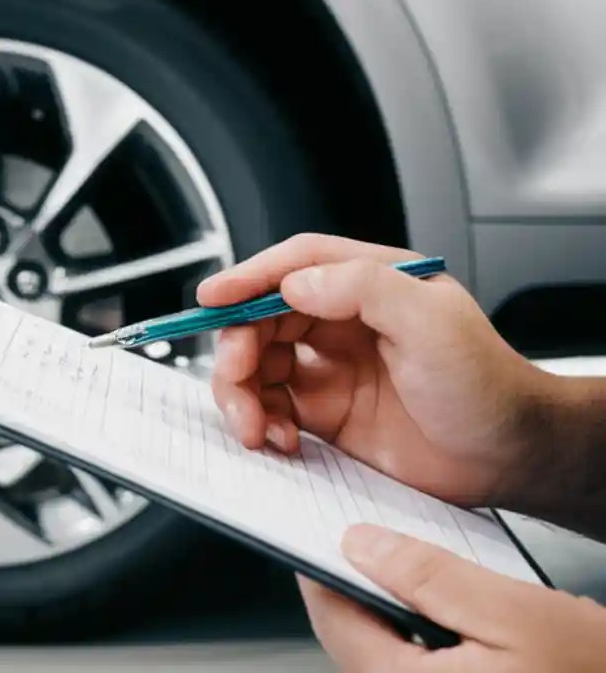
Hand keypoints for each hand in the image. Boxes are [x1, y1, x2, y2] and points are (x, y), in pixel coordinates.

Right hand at [197, 233, 552, 507]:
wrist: (509, 457)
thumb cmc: (487, 385)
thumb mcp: (430, 320)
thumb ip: (362, 289)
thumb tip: (294, 284)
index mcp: (371, 283)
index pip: (296, 265)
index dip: (248, 277)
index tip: (213, 297)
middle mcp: (345, 321)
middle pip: (262, 320)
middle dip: (236, 348)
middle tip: (234, 377)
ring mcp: (332, 369)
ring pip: (258, 367)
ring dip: (241, 395)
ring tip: (254, 427)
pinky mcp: (326, 414)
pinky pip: (272, 410)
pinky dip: (263, 425)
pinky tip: (280, 441)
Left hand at [301, 524, 605, 671]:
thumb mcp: (516, 614)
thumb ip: (430, 578)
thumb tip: (359, 544)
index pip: (332, 622)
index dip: (321, 569)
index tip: (321, 530)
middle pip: (353, 640)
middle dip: (355, 589)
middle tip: (368, 542)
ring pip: (381, 654)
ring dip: (387, 612)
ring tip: (408, 571)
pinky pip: (413, 669)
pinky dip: (416, 636)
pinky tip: (443, 612)